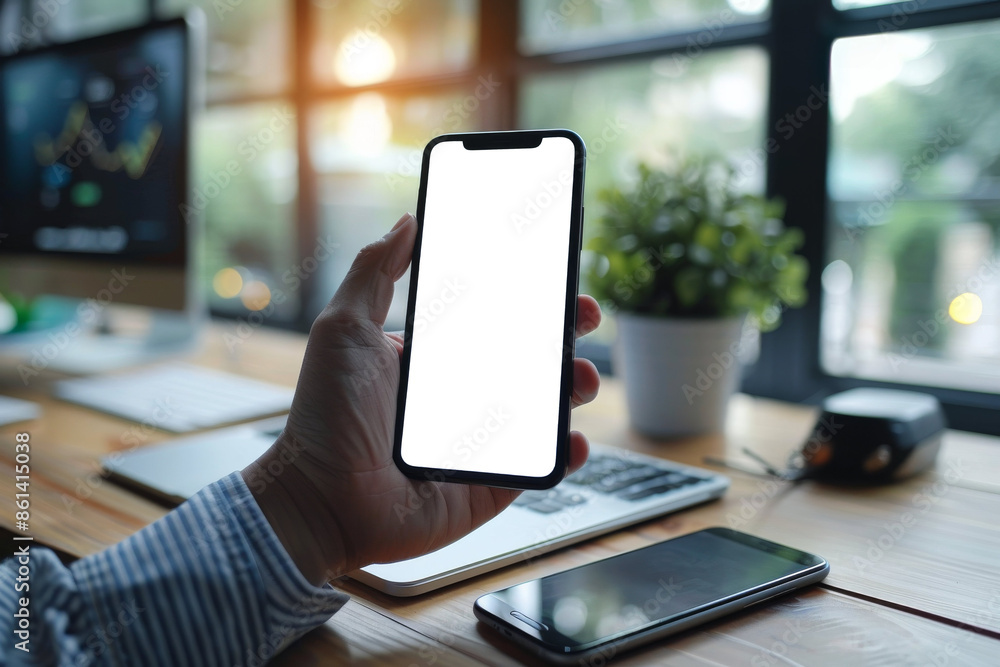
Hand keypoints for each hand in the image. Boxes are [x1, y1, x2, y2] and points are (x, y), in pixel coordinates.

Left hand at [243, 213, 601, 584]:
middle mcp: (458, 400)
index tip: (555, 276)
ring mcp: (477, 445)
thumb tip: (405, 222)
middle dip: (563, 336)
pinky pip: (538, 469)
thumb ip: (374, 271)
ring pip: (542, 412)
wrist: (319, 502)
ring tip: (580, 377)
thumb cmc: (322, 417)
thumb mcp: (343, 329)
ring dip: (572, 389)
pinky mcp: (488, 488)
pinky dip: (565, 455)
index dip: (527, 299)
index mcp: (430, 361)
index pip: (490, 322)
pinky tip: (573, 439)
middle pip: (527, 362)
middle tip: (581, 316)